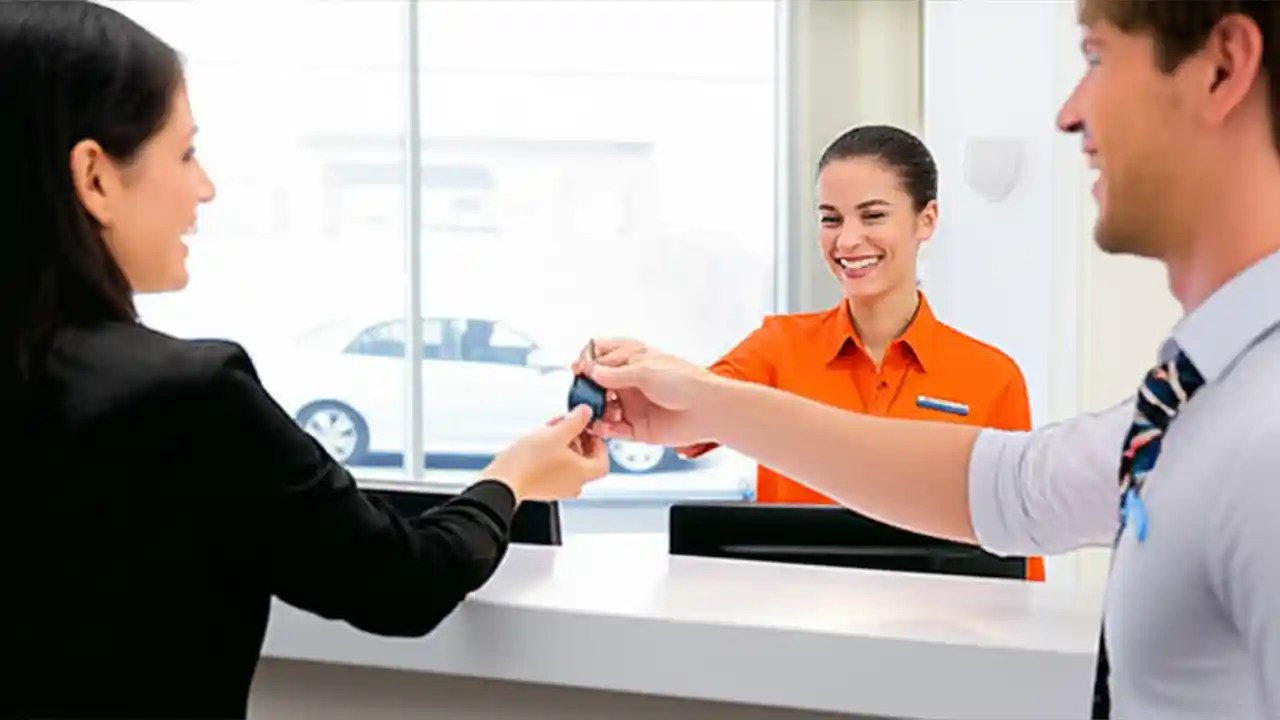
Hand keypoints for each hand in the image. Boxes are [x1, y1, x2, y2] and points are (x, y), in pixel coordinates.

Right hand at [482, 405, 609, 501]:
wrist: (503, 481)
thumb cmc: (529, 462)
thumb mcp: (556, 433)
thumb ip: (575, 421)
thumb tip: (585, 412)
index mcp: (582, 474)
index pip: (603, 462)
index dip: (599, 444)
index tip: (589, 431)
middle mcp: (572, 484)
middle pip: (585, 461)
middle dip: (578, 440)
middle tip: (568, 426)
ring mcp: (557, 488)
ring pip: (568, 464)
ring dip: (563, 446)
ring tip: (550, 431)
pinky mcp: (542, 488)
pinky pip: (554, 469)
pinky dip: (552, 455)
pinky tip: (539, 442)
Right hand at [576, 338, 722, 446]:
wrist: (708, 410)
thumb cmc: (686, 382)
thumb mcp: (644, 370)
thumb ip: (614, 372)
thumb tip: (590, 370)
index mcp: (633, 359)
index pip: (601, 355)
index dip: (587, 361)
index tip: (579, 369)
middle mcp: (630, 381)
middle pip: (597, 383)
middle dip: (586, 388)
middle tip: (581, 393)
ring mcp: (633, 404)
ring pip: (603, 407)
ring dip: (594, 409)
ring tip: (593, 411)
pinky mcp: (637, 427)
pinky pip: (613, 430)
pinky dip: (603, 429)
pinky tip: (600, 426)